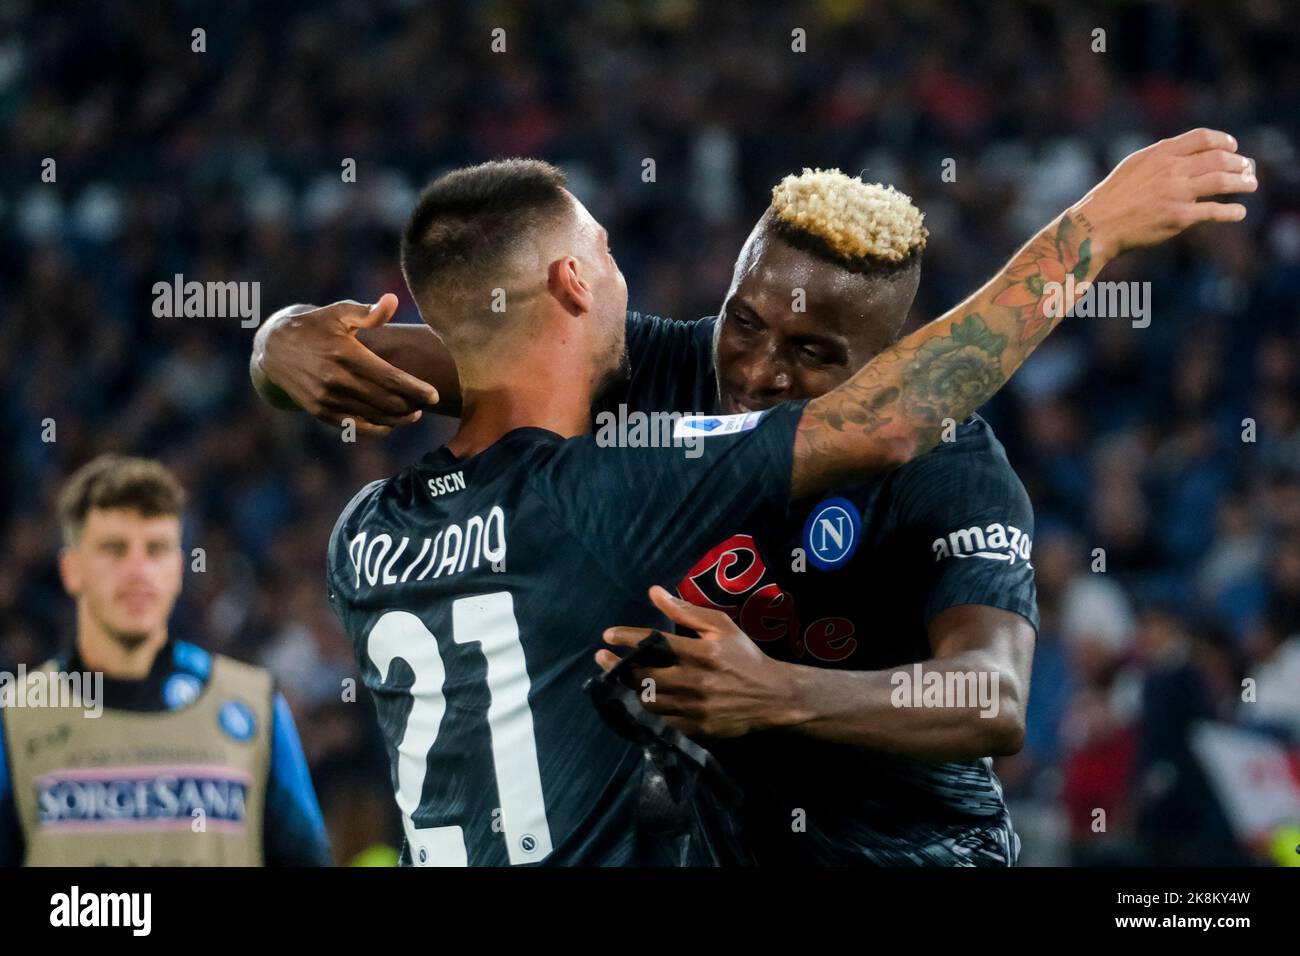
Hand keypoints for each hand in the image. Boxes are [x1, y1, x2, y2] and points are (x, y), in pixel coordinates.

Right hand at [253, 294, 438, 434]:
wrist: (274, 350)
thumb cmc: (314, 326)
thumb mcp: (339, 313)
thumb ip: (368, 312)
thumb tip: (393, 301)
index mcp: (345, 354)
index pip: (390, 378)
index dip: (416, 389)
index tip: (434, 395)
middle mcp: (336, 380)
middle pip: (386, 401)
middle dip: (412, 405)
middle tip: (426, 403)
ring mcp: (328, 399)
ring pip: (374, 417)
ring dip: (399, 419)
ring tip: (414, 414)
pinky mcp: (320, 412)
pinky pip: (356, 426)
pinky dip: (377, 427)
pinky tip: (391, 423)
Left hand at [595, 585, 802, 738]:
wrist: (774, 697)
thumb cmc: (745, 657)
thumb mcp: (721, 627)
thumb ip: (686, 611)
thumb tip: (654, 592)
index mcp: (700, 653)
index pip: (653, 643)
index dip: (627, 638)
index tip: (607, 635)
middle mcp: (693, 681)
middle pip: (642, 676)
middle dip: (617, 666)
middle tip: (601, 658)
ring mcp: (694, 708)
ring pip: (648, 701)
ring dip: (628, 690)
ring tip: (615, 680)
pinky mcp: (696, 729)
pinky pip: (663, 721)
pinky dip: (648, 711)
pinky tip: (638, 702)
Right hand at [1072, 127, 1255, 258]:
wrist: (1097, 224)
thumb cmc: (1113, 196)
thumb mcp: (1134, 165)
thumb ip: (1160, 157)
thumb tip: (1185, 153)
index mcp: (1161, 154)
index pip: (1203, 138)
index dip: (1223, 141)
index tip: (1232, 147)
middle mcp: (1172, 170)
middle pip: (1218, 158)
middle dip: (1237, 162)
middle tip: (1246, 168)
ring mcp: (1177, 193)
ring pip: (1222, 181)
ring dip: (1242, 182)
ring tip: (1250, 185)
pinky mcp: (1179, 217)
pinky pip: (1214, 211)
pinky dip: (1231, 212)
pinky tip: (1239, 213)